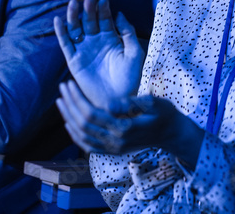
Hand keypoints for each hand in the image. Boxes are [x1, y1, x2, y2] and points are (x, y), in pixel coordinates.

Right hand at [54, 0, 142, 110]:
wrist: (120, 101)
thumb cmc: (132, 79)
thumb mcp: (135, 54)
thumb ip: (128, 33)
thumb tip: (119, 13)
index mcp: (111, 38)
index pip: (105, 19)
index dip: (103, 9)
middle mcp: (96, 41)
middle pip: (89, 20)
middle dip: (88, 9)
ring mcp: (84, 50)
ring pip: (76, 28)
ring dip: (73, 16)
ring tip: (73, 4)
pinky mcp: (74, 61)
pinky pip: (65, 44)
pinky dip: (60, 32)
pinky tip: (58, 20)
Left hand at [57, 81, 203, 166]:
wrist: (173, 134)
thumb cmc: (165, 114)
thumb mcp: (154, 103)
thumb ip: (132, 103)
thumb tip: (109, 104)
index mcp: (124, 128)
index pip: (91, 114)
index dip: (77, 98)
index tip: (70, 83)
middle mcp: (115, 142)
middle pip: (82, 125)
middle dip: (69, 104)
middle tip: (62, 87)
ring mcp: (113, 149)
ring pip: (81, 136)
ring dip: (68, 118)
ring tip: (60, 101)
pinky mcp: (113, 151)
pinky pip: (88, 146)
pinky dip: (75, 136)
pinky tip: (68, 124)